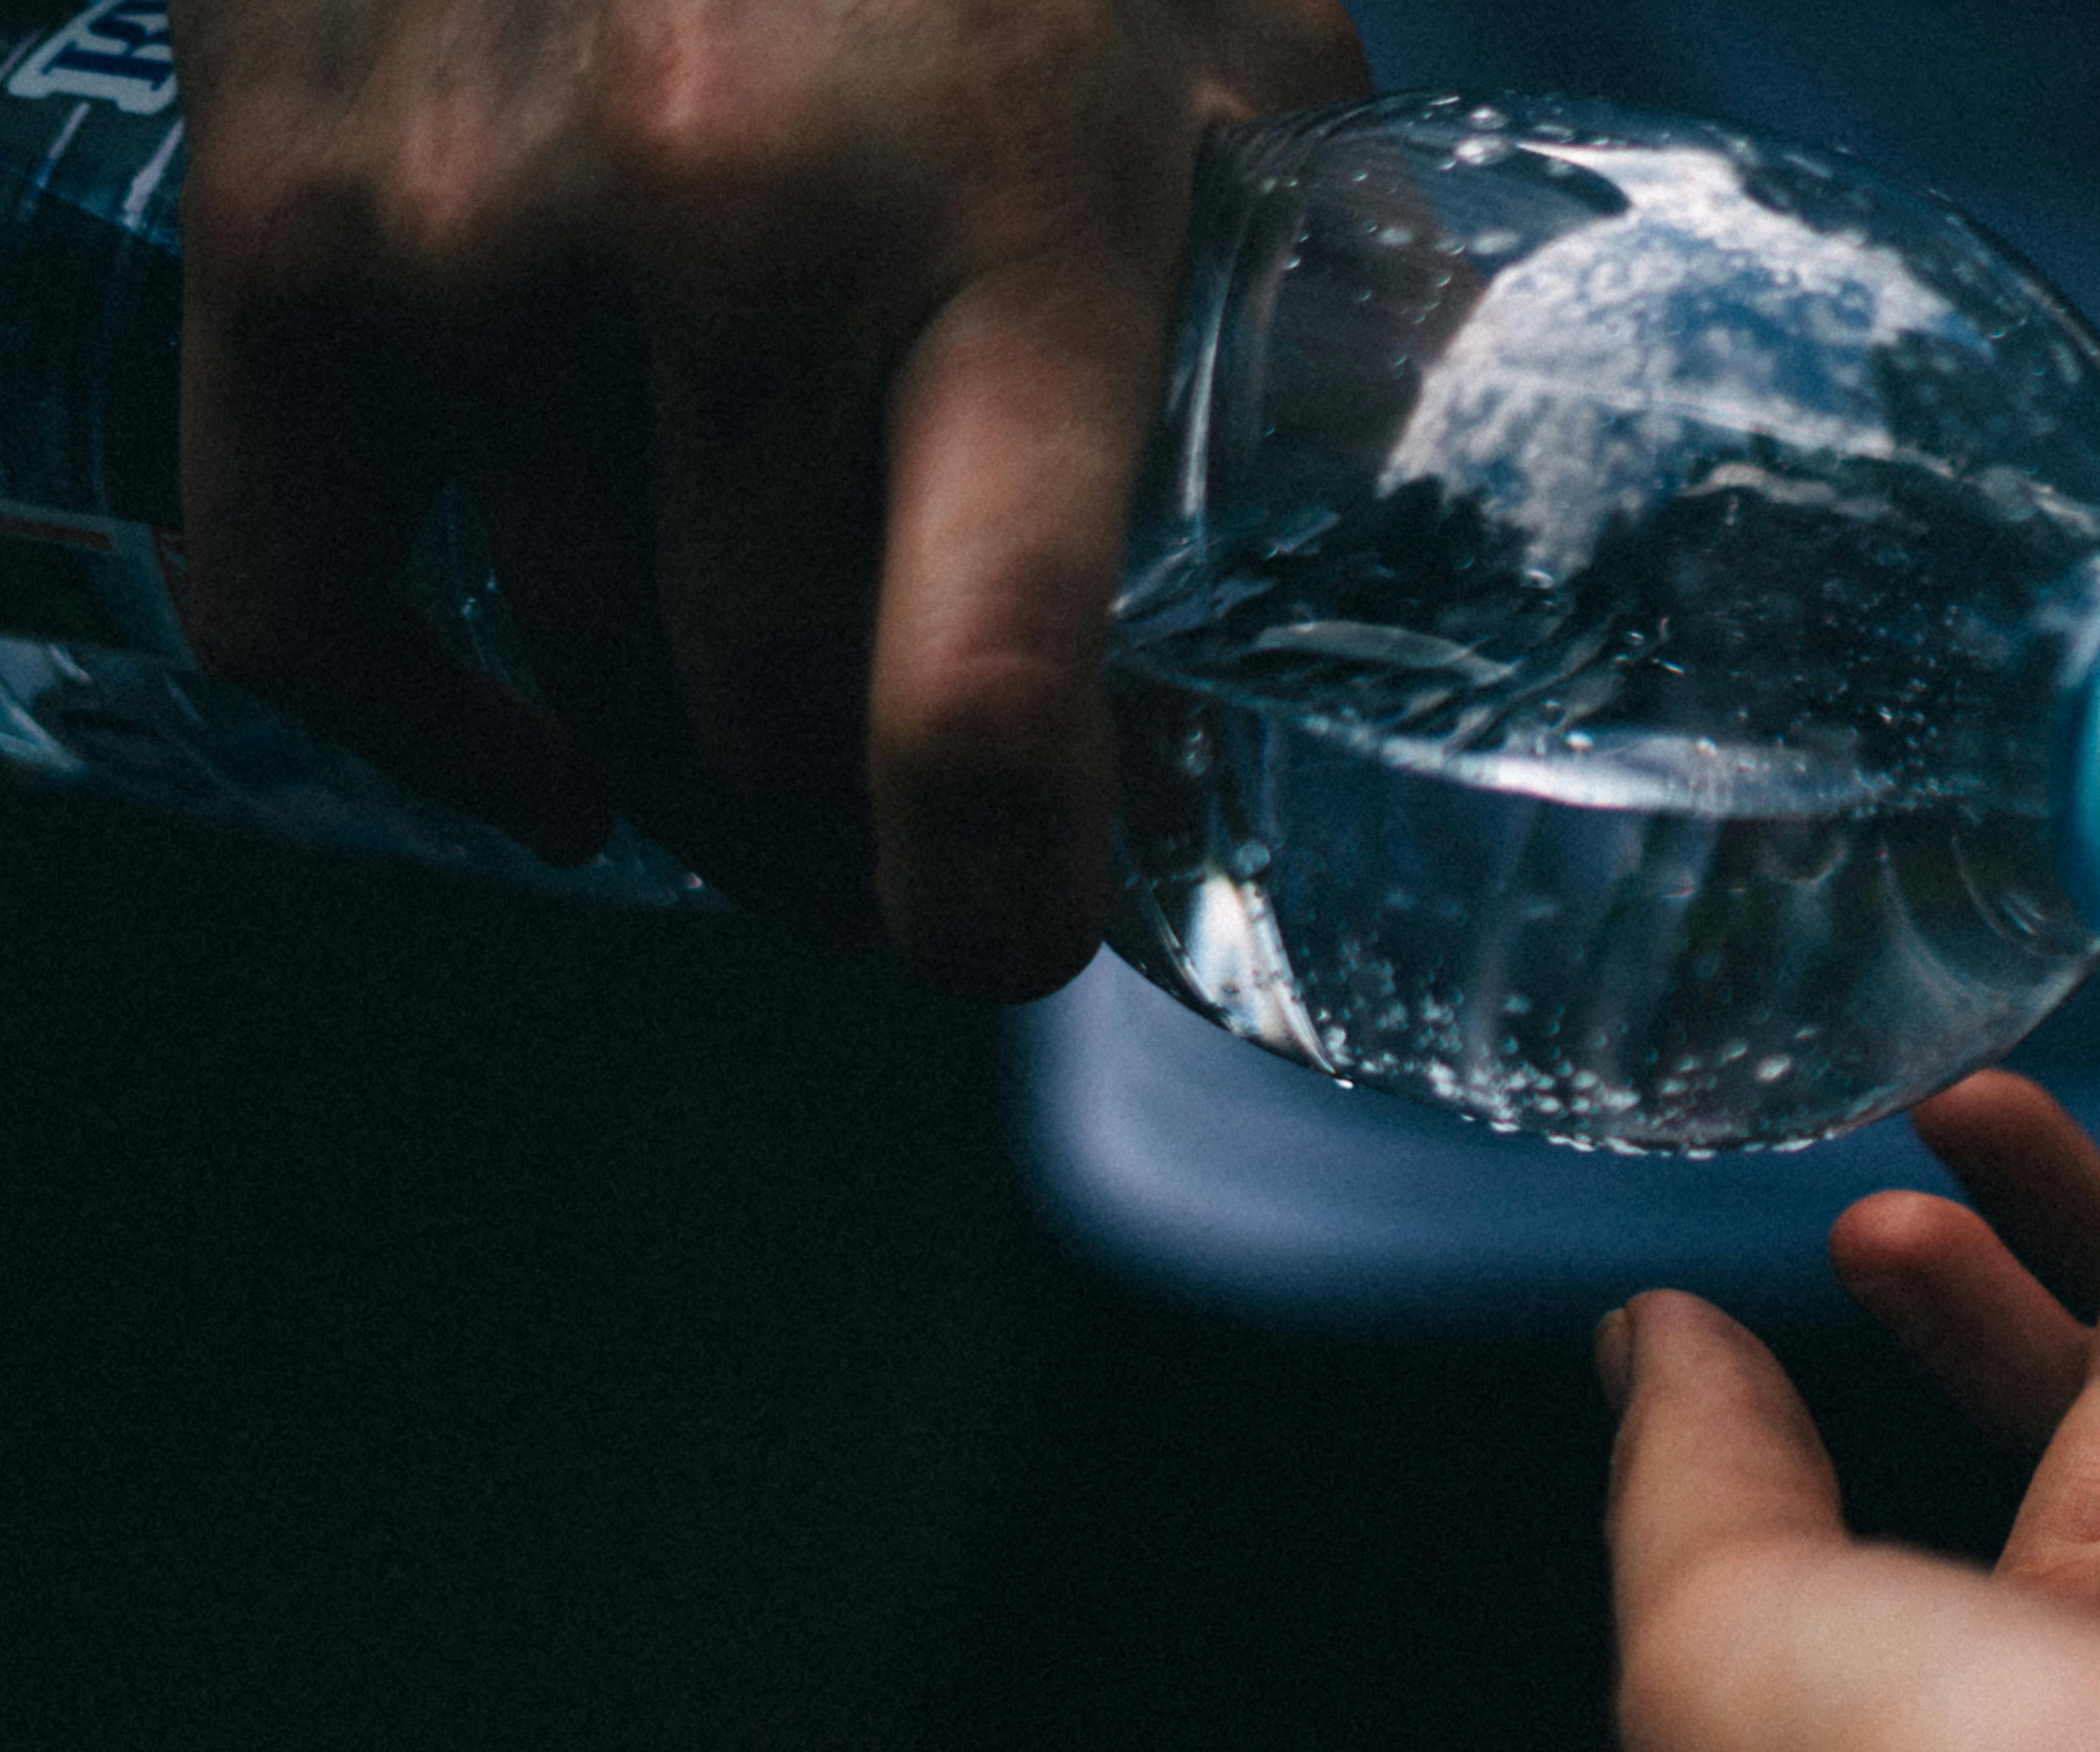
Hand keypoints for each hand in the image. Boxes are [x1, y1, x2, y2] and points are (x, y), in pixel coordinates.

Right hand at [169, 0, 1367, 990]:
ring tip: (790, 785)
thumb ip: (1327, 321)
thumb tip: (1443, 589)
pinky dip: (425, 728)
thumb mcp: (1234, 65)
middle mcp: (725, 229)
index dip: (994, 904)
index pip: (977, 696)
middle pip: (764, 722)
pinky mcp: (281, 208)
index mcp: (1012, 226)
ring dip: (694, 787)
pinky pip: (299, 595)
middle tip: (928, 856)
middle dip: (859, 846)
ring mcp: (473, 224)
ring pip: (578, 674)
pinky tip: (550, 774)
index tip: (1015, 941)